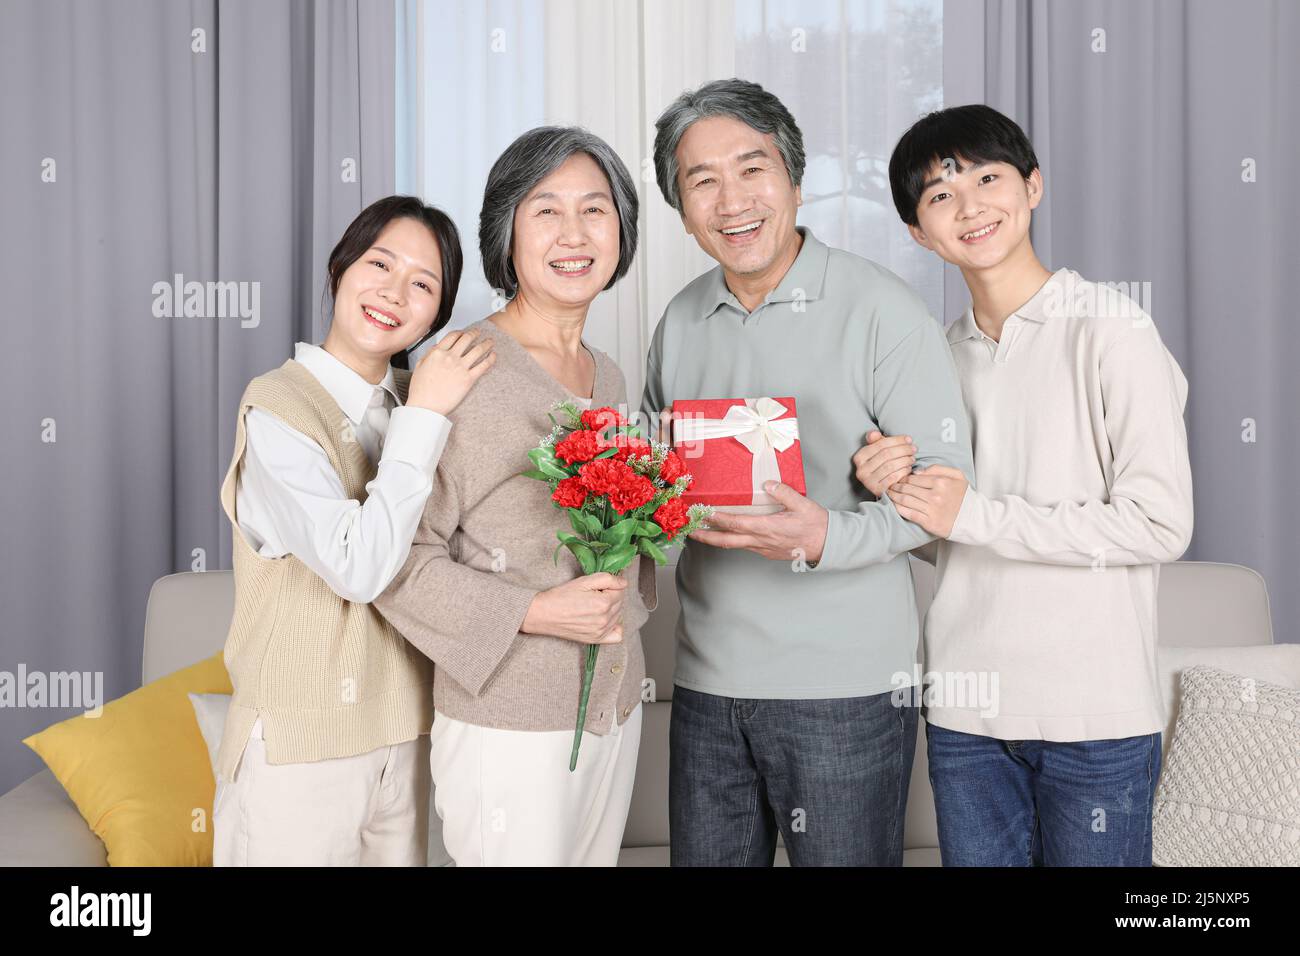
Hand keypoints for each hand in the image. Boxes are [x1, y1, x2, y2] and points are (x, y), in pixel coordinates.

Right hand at [406, 328, 496, 415]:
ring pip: (478, 349)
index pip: (452, 336)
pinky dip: (491, 359)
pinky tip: (494, 356)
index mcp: (437, 353)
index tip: (464, 333)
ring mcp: (460, 368)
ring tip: (490, 342)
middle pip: (467, 339)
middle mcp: (450, 357)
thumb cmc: (421, 391)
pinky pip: (483, 365)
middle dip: (475, 333)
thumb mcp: (419, 367)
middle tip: (479, 333)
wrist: (426, 406)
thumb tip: (436, 347)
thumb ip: (429, 355)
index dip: (460, 332)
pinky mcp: (468, 379)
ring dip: (486, 343)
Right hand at [522, 572, 627, 644]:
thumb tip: (624, 583)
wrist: (543, 614)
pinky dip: (615, 627)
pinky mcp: (596, 640)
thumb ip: (607, 579)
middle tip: (594, 593)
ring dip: (611, 608)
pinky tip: (604, 619)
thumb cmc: (561, 596)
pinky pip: (617, 635)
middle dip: (611, 595)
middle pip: (620, 602)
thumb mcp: (584, 581)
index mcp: (603, 603)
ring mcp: (601, 631)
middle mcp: (604, 619)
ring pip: (618, 616)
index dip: (611, 584)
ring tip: (594, 605)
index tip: (599, 585)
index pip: (620, 590)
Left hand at [689, 481, 827, 563]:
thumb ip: (784, 492)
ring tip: (702, 531)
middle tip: (689, 531)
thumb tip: (768, 484)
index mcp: (767, 528)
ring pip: (734, 545)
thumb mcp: (802, 504)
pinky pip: (744, 546)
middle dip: (706, 536)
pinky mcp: (767, 551)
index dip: (717, 519)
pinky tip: (728, 533)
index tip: (703, 514)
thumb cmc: (816, 525)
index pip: (735, 524)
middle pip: (726, 540)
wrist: (827, 545)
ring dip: (716, 538)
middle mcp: (761, 540)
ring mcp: (763, 548)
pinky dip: (732, 540)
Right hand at [852, 430, 915, 496]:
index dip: (897, 440)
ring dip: (905, 460)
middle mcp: (861, 470)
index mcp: (859, 457)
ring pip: (891, 466)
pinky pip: (893, 478)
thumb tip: (875, 433)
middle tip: (914, 449)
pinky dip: (903, 472)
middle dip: (903, 450)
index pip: (880, 444)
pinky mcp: (877, 490)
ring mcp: (868, 482)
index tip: (909, 439)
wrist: (880, 486)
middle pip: (886, 454)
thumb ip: (876, 441)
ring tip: (912, 458)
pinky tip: (908, 468)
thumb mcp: (877, 452)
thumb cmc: (881, 465)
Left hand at [885, 465, 967, 537]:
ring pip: (905, 500)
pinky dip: (898, 508)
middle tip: (889, 485)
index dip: (902, 478)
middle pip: (907, 488)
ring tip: (889, 493)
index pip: (913, 478)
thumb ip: (938, 469)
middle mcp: (935, 495)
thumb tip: (917, 472)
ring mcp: (931, 509)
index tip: (897, 479)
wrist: (974, 518)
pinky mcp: (929, 522)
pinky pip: (908, 513)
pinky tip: (893, 505)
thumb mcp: (957, 476)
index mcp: (940, 482)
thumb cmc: (964, 496)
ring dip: (893, 496)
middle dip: (895, 486)